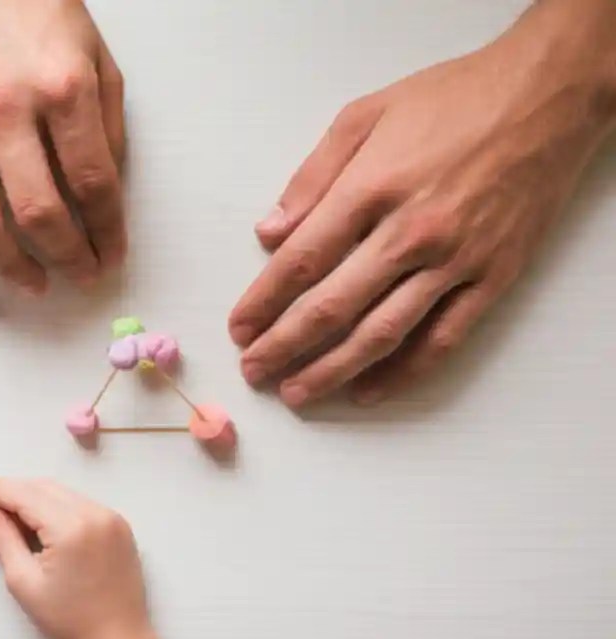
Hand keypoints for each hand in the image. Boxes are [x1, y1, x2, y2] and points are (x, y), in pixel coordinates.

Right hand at [0, 0, 125, 293]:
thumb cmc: (37, 13)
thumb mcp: (97, 59)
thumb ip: (106, 129)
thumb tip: (104, 197)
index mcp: (61, 89)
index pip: (93, 184)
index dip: (108, 231)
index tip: (113, 253)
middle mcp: (7, 109)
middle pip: (40, 212)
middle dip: (68, 257)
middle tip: (80, 274)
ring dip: (10, 265)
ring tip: (31, 282)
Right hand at [0, 479, 195, 638]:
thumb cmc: (67, 620)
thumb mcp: (24, 581)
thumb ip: (3, 538)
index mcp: (71, 527)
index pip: (26, 495)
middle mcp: (95, 514)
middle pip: (45, 487)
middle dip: (15, 489)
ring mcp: (112, 518)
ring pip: (64, 493)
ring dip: (36, 495)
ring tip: (11, 511)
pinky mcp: (120, 527)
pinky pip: (82, 504)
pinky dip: (58, 505)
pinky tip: (42, 520)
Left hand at [229, 0, 615, 407]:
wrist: (548, 96)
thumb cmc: (454, 99)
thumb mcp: (365, 114)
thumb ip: (311, 177)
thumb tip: (268, 231)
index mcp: (371, 188)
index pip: (301, 261)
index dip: (263, 302)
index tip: (239, 328)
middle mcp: (411, 232)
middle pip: (332, 307)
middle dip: (284, 346)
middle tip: (254, 371)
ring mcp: (455, 260)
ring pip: (382, 334)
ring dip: (332, 371)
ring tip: (297, 393)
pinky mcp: (493, 278)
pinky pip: (442, 340)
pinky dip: (403, 373)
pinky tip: (369, 391)